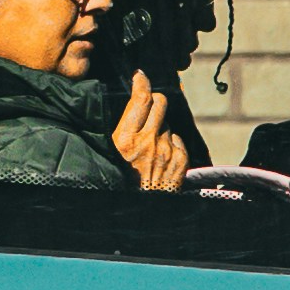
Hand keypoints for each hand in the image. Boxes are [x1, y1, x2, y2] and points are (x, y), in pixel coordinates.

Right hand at [113, 72, 187, 196]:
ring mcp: (167, 151)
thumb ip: (121, 131)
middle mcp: (149, 141)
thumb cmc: (118, 183)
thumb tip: (129, 112)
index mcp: (126, 139)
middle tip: (147, 105)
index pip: (140, 98)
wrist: (139, 212)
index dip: (141, 82)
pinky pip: (177, 140)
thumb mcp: (110, 154)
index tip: (139, 76)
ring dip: (160, 127)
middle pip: (160, 103)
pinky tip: (160, 155)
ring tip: (149, 144)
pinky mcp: (180, 161)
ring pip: (167, 124)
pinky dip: (170, 143)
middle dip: (154, 100)